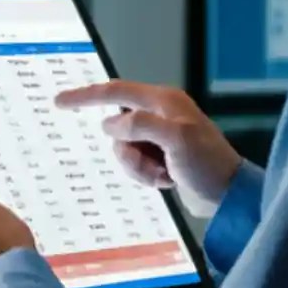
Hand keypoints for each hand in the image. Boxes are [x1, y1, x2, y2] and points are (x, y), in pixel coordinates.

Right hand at [56, 81, 242, 217]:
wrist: (228, 196)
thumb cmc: (208, 164)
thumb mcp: (176, 140)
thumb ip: (141, 125)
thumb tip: (109, 124)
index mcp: (163, 101)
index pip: (116, 92)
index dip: (86, 96)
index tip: (59, 102)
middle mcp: (159, 114)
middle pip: (117, 128)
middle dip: (129, 153)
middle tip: (153, 166)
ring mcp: (158, 136)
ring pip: (123, 150)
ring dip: (139, 168)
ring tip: (164, 175)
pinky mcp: (159, 156)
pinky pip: (134, 164)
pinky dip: (145, 175)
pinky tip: (167, 180)